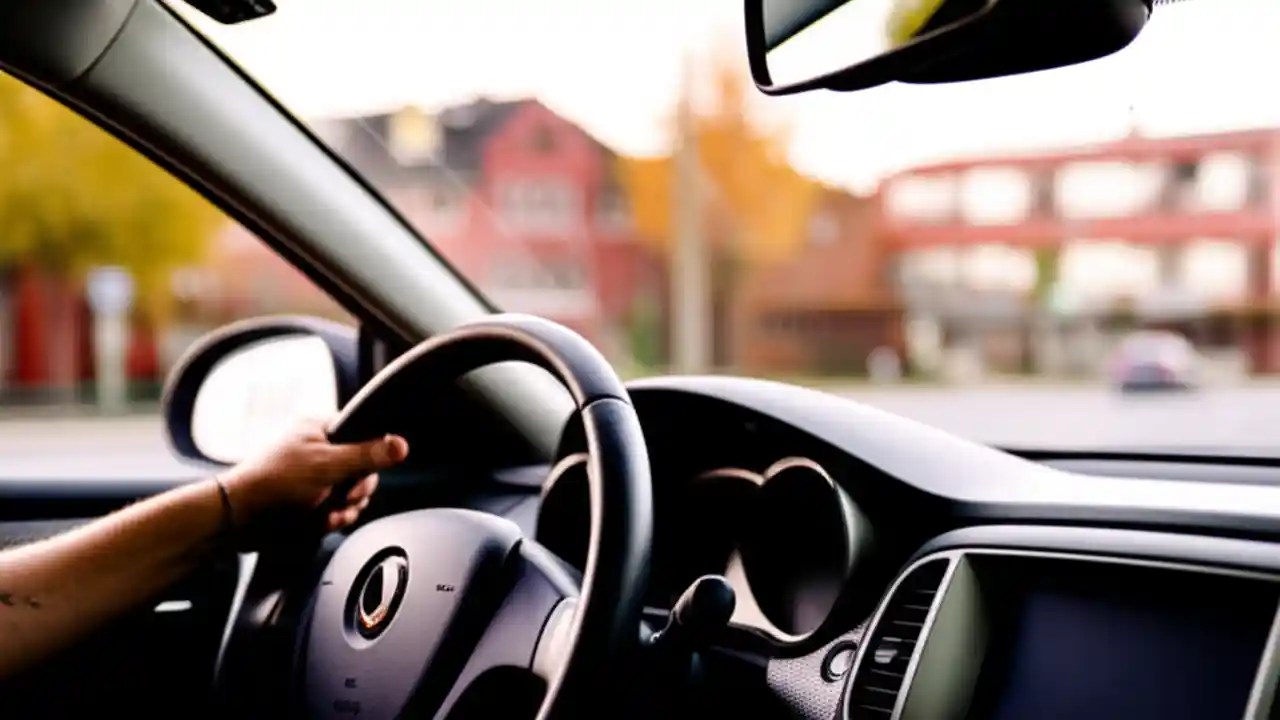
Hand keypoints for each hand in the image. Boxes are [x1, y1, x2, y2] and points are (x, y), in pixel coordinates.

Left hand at [217, 417, 409, 539]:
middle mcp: (320, 450)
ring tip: (329, 513)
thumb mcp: (327, 465)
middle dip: (357, 489)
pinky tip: (323, 521)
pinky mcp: (312, 501)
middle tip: (345, 496)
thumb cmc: (275, 482)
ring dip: (347, 508)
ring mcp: (316, 477)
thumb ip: (367, 455)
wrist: (240, 520)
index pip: (364, 434)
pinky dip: (335, 518)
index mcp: (320, 429)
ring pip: (354, 493)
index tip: (363, 471)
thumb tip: (401, 445)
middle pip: (364, 468)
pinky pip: (340, 510)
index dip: (370, 456)